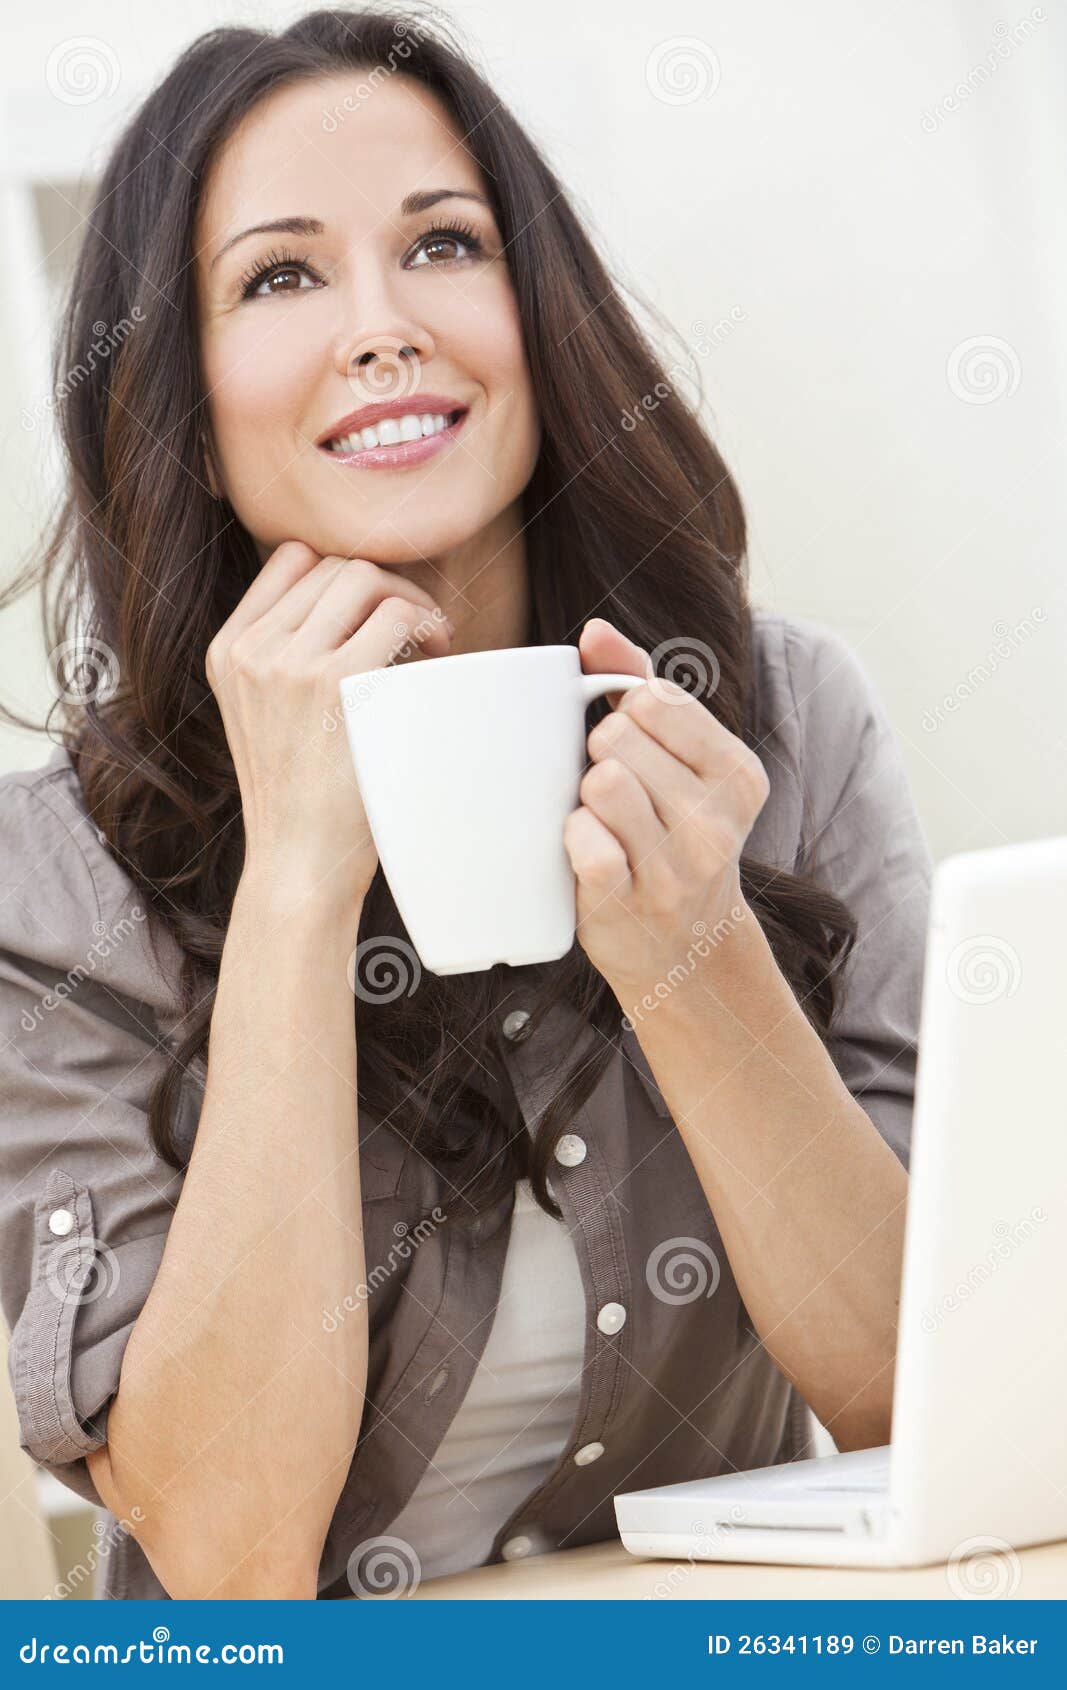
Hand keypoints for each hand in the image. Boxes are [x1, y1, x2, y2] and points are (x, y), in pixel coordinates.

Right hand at [205, 543, 453, 915]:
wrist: (297, 866)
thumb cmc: (302, 803)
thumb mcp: (266, 719)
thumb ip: (287, 664)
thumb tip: (356, 615)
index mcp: (227, 651)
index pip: (291, 560)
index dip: (346, 574)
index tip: (377, 613)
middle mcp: (249, 649)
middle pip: (334, 564)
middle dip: (389, 585)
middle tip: (421, 631)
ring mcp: (286, 664)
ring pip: (364, 577)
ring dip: (411, 599)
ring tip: (434, 644)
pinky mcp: (332, 684)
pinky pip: (394, 616)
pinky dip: (427, 624)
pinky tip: (439, 656)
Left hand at [562, 617, 769, 1003]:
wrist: (681, 946)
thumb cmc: (668, 831)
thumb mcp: (676, 759)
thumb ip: (636, 683)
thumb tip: (594, 631)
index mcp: (737, 774)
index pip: (655, 698)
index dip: (625, 716)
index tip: (636, 749)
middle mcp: (718, 821)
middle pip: (617, 737)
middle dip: (601, 755)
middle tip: (614, 792)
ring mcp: (676, 868)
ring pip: (602, 783)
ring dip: (585, 798)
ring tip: (603, 822)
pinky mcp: (628, 903)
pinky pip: (584, 838)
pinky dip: (574, 838)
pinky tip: (589, 852)